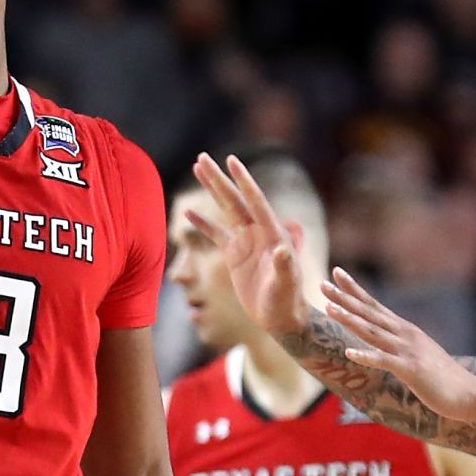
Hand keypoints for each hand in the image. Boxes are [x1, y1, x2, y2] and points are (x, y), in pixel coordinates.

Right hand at [190, 154, 312, 342]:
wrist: (282, 318)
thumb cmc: (287, 303)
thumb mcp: (286, 286)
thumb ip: (284, 267)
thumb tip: (281, 250)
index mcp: (271, 234)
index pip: (256, 202)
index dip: (244, 182)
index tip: (232, 161)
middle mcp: (258, 232)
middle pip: (235, 200)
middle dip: (219, 179)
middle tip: (202, 157)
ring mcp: (246, 242)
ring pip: (225, 210)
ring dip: (212, 190)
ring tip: (197, 169)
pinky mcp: (235, 255)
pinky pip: (216, 235)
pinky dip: (202, 224)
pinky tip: (188, 212)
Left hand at [316, 268, 475, 426]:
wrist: (468, 393)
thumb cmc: (441, 377)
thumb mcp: (416, 354)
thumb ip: (398, 344)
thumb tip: (382, 339)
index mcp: (404, 330)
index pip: (374, 305)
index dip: (354, 289)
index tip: (336, 273)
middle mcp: (404, 334)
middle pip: (369, 312)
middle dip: (345, 298)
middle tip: (323, 283)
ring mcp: (407, 351)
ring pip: (373, 332)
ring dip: (350, 320)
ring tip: (329, 309)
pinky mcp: (411, 370)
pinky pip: (384, 362)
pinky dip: (367, 356)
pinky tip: (349, 353)